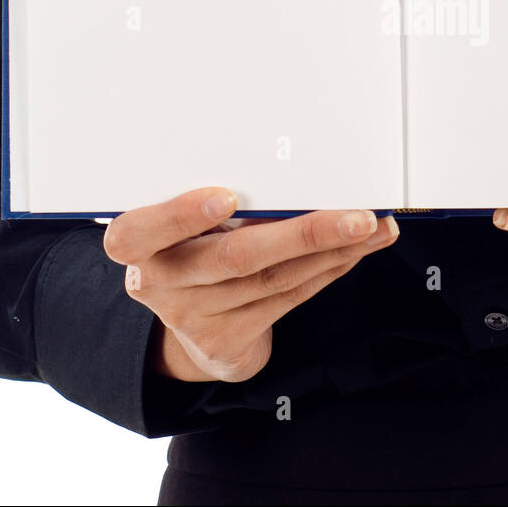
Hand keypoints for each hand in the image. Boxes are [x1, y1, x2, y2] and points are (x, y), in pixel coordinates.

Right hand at [103, 187, 398, 381]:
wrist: (191, 324)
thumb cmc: (194, 246)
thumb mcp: (185, 222)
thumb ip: (217, 200)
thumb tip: (292, 164)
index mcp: (135, 242)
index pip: (139, 232)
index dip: (181, 215)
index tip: (225, 197)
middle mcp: (156, 282)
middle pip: (234, 257)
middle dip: (304, 233)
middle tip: (356, 215)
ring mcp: (191, 318)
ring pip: (274, 279)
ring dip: (332, 250)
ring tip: (372, 227)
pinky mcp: (225, 342)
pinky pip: (287, 298)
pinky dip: (327, 269)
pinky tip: (354, 251)